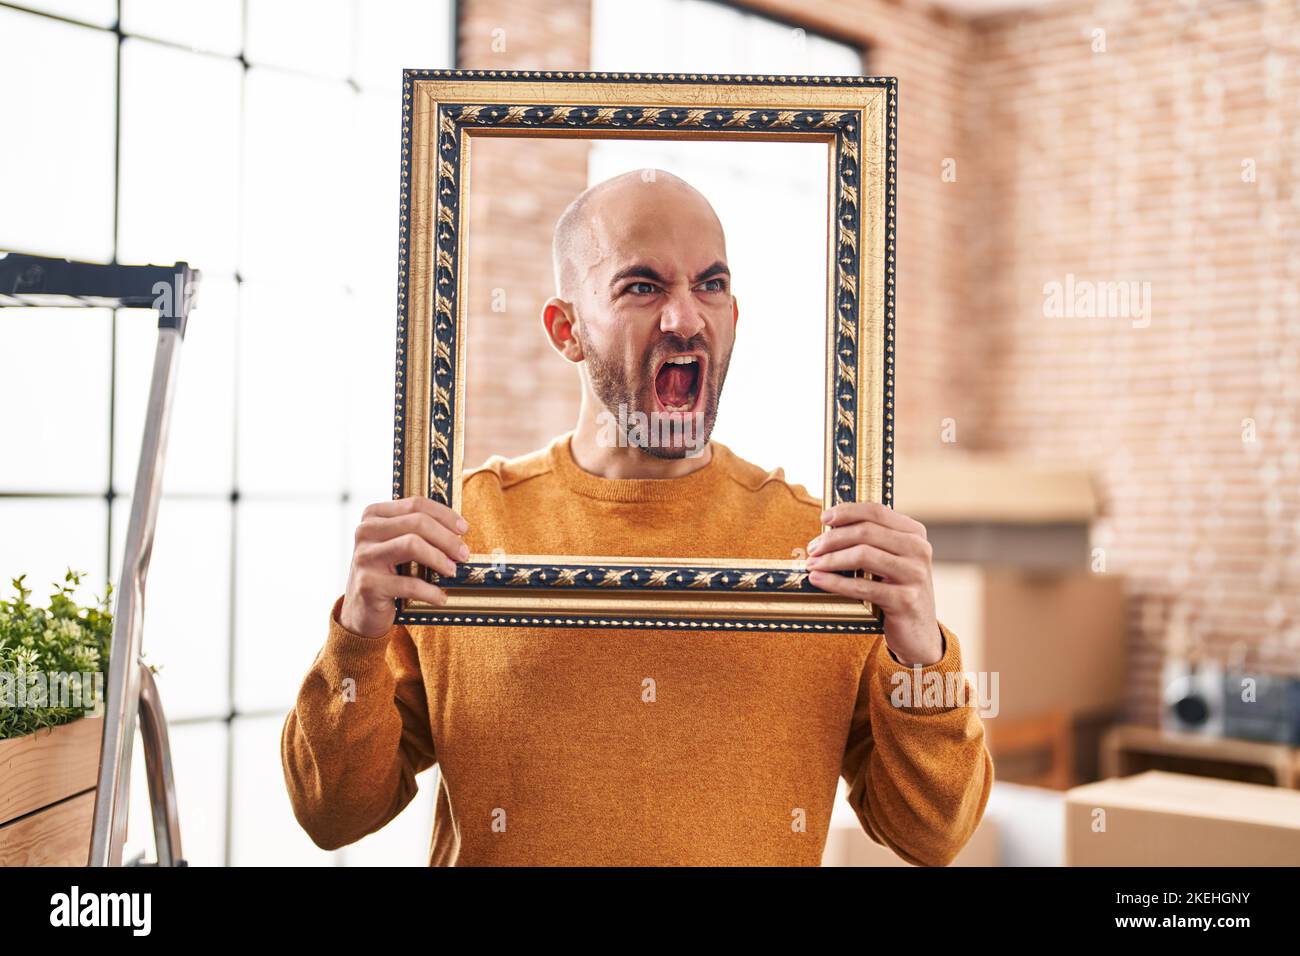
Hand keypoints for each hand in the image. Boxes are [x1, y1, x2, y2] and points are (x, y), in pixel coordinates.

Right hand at [339, 496, 468, 638]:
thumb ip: (418, 531)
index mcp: (374, 515)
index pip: (416, 504)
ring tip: (452, 571)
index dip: (444, 515)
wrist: (361, 611)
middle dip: (447, 538)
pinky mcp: (368, 584)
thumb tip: (459, 530)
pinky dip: (431, 591)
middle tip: (463, 554)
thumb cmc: (387, 573)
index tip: (463, 529)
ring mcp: (364, 557)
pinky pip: (409, 584)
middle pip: (417, 522)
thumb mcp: (397, 545)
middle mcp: (365, 531)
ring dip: (439, 559)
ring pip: (412, 545)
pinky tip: (441, 597)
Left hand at [804, 502, 942, 665]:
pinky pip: (862, 586)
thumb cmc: (897, 592)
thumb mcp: (892, 561)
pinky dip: (835, 582)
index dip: (846, 512)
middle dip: (832, 538)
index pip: (876, 511)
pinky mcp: (905, 600)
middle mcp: (918, 550)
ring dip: (830, 559)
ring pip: (863, 555)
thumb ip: (872, 542)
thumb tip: (829, 527)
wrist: (919, 634)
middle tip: (812, 548)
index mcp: (915, 534)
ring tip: (811, 564)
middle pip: (866, 531)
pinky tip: (818, 580)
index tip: (824, 518)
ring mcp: (914, 574)